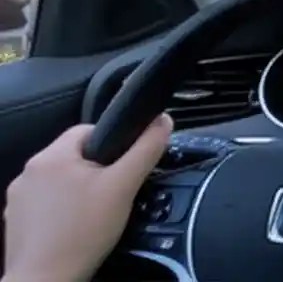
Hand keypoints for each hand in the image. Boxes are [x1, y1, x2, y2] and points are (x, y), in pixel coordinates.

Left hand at [3, 115, 172, 281]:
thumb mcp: (123, 187)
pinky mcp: (16, 219)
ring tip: (94, 214)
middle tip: (111, 195)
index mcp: (51, 156)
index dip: (113, 145)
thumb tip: (162, 121)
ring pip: (59, 181)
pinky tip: (74, 227)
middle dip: (95, 172)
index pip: (88, 130)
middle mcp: (28, 172)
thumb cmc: (82, 234)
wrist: (46, 280)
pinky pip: (45, 203)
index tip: (122, 170)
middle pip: (74, 157)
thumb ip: (145, 150)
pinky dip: (61, 211)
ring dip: (77, 190)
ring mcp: (19, 198)